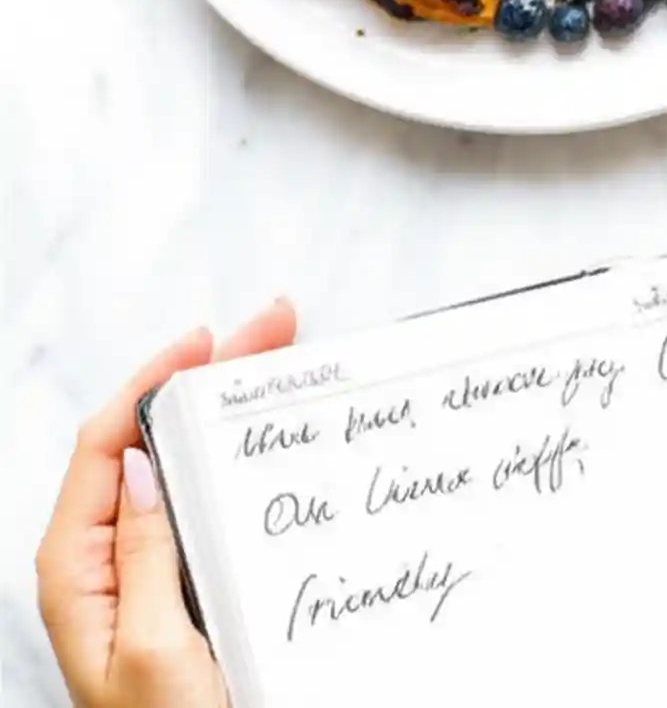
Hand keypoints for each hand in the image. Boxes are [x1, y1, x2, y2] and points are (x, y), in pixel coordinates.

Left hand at [37, 299, 296, 706]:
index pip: (106, 447)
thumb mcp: (156, 647)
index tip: (206, 343)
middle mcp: (107, 560)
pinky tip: (266, 449)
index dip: (153, 384)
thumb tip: (143, 468)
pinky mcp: (182, 587)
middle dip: (203, 382)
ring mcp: (145, 572)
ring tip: (272, 372)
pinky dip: (235, 465)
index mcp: (80, 568)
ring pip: (179, 470)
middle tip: (267, 334)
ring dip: (223, 417)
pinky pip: (202, 507)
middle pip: (146, 444)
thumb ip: (141, 555)